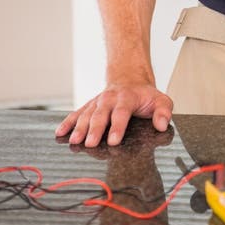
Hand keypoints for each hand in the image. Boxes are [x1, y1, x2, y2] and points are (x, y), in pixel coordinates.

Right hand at [55, 83, 172, 147]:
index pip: (122, 112)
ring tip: (74, 141)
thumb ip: (164, 111)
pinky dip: (67, 122)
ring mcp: (97, 102)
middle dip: (95, 129)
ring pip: (86, 114)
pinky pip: (76, 113)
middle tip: (90, 143)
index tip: (114, 141)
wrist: (130, 80)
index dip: (118, 126)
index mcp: (127, 97)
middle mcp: (110, 99)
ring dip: (79, 127)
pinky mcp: (89, 106)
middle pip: (101, 114)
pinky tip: (60, 132)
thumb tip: (162, 124)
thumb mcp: (160, 100)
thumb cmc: (145, 96)